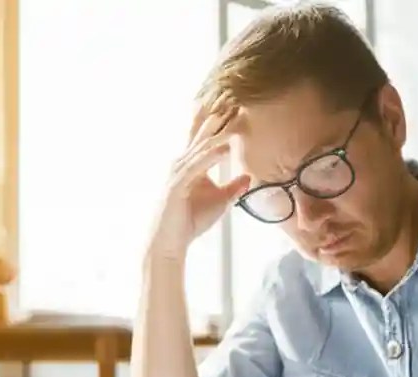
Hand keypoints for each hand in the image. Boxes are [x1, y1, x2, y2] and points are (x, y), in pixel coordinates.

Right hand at [147, 95, 250, 261]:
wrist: (169, 242)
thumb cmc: (190, 221)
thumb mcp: (220, 202)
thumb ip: (233, 187)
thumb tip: (248, 176)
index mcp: (191, 163)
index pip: (206, 135)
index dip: (220, 117)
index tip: (236, 100)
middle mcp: (182, 162)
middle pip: (203, 132)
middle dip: (218, 113)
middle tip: (234, 92)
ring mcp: (179, 171)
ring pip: (202, 145)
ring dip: (219, 129)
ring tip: (235, 113)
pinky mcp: (178, 184)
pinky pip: (199, 166)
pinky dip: (213, 155)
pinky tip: (227, 146)